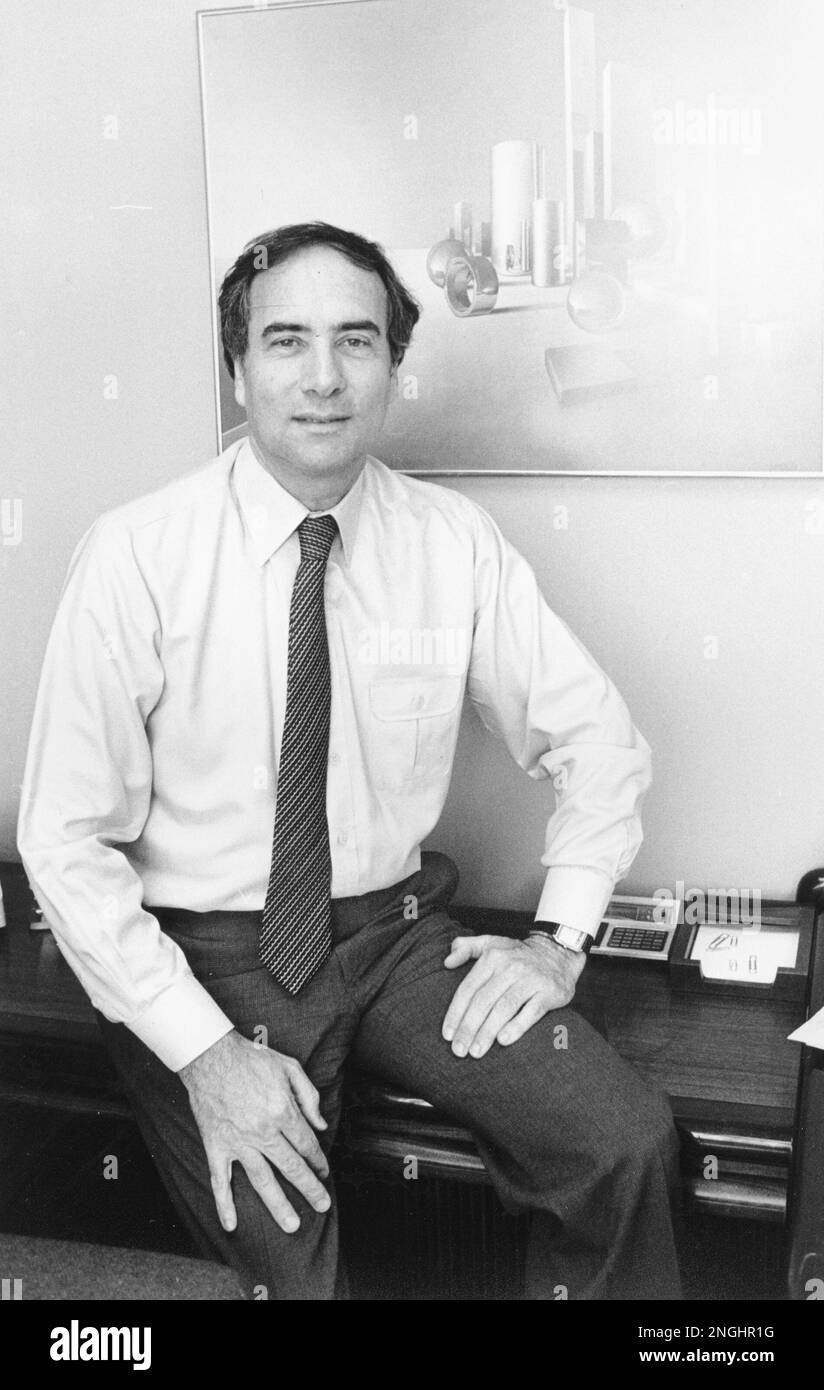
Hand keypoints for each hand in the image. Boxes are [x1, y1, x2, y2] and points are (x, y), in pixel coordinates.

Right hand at [179, 1030, 329, 1233]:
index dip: (318, 1161)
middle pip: (291, 1167)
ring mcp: (238, 1141)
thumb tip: (321, 1125)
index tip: (324, 1172)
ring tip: (292, 1226)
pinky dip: (224, 1204)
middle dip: (310, 1189)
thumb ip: (309, 1097)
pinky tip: (231, 1225)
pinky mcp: (216, 1145)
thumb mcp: (289, 1067)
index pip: (307, 1145)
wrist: (210, 1054)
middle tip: (323, 1206)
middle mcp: (263, 1131)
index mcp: (282, 1111)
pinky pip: (220, 1180)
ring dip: (278, 1205)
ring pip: (262, 1181)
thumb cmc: (251, 1058)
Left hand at [442, 933, 586, 1058]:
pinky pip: (531, 1011)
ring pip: (504, 1008)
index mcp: (493, 958)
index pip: (469, 988)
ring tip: (476, 1051)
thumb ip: (466, 948)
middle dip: (469, 1028)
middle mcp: (511, 967)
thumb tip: (447, 962)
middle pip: (484, 1001)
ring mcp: (531, 979)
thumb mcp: (491, 943)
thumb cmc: (518, 954)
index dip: (456, 1013)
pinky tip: (503, 1041)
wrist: (559, 952)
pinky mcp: (549, 992)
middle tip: (459, 1050)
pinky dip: (517, 1026)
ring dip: (488, 1032)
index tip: (447, 1035)